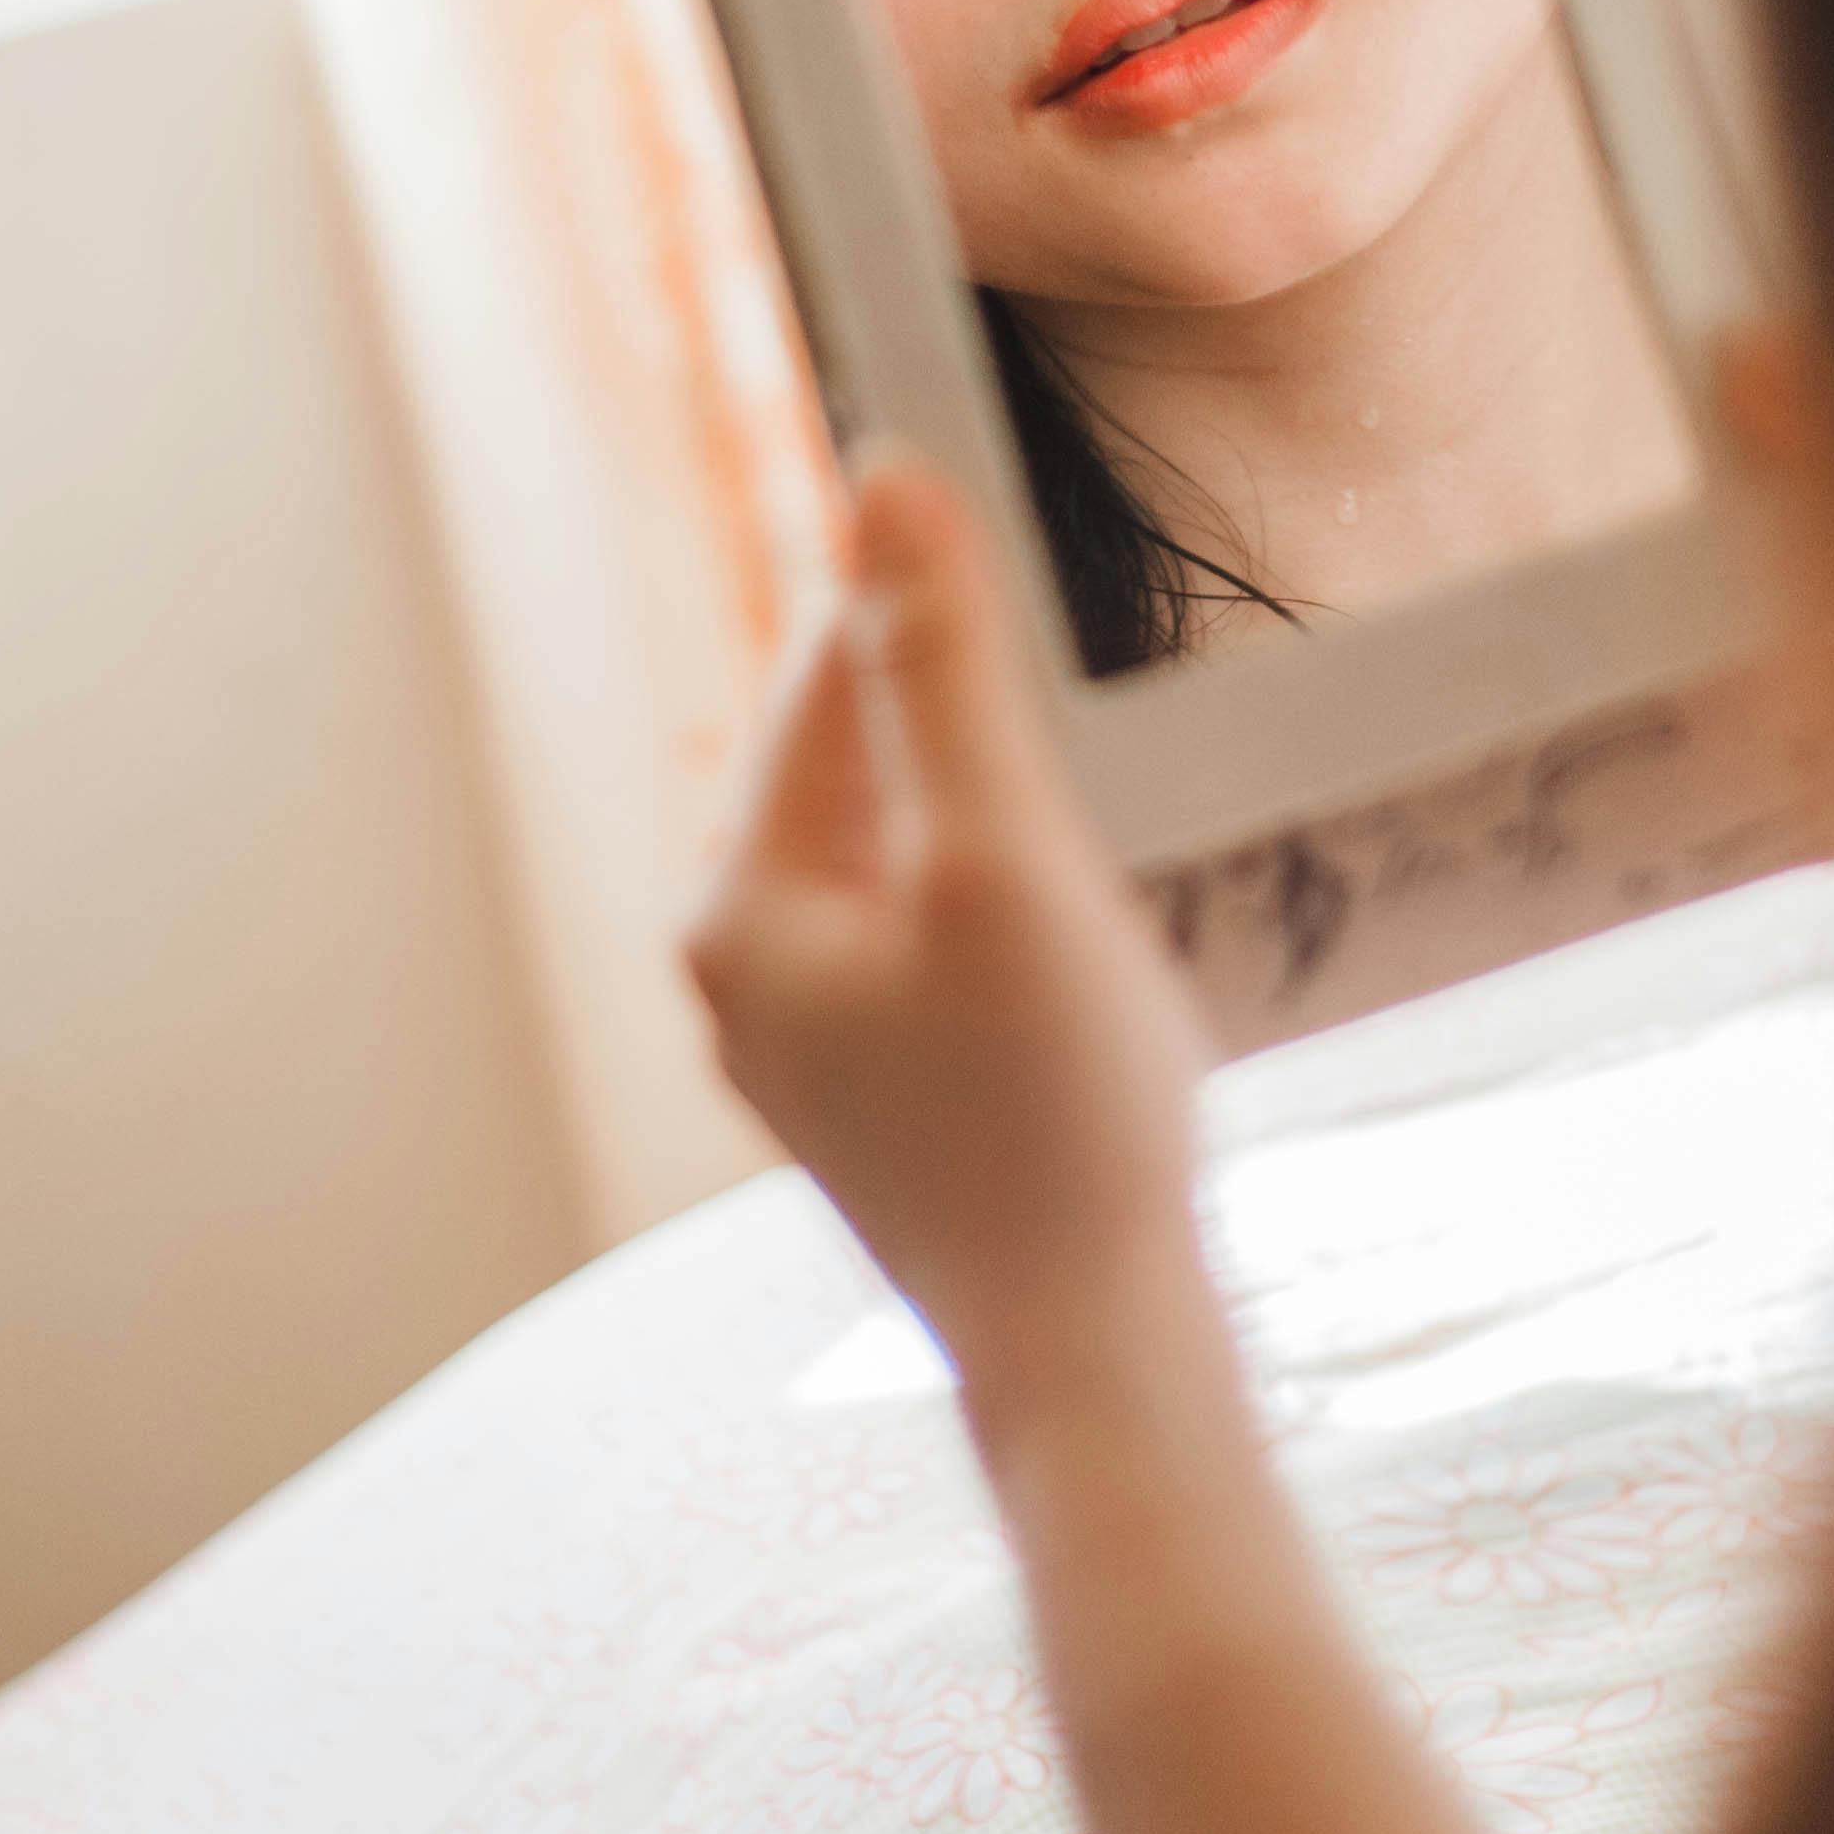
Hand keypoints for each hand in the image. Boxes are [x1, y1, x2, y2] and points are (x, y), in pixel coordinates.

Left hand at [685, 456, 1211, 1399]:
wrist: (1098, 1358)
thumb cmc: (1054, 1112)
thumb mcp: (1004, 853)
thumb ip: (943, 662)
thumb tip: (881, 476)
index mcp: (735, 903)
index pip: (825, 677)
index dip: (936, 624)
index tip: (1029, 607)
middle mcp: (735, 974)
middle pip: (861, 768)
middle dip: (979, 765)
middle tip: (1073, 849)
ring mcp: (801, 1048)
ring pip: (907, 859)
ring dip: (1005, 854)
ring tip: (1080, 943)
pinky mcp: (873, 1098)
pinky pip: (930, 946)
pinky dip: (1007, 935)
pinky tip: (1077, 1004)